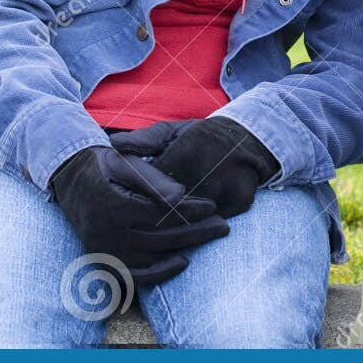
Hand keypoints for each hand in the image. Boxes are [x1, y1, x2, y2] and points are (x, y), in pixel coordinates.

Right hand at [48, 145, 229, 286]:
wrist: (70, 177)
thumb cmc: (105, 164)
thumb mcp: (127, 161)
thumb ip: (153, 180)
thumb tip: (181, 195)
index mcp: (113, 206)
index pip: (160, 214)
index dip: (190, 211)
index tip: (212, 205)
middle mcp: (105, 233)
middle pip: (160, 238)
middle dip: (196, 232)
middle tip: (223, 226)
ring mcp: (102, 250)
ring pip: (151, 258)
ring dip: (184, 249)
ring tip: (210, 237)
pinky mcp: (102, 260)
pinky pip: (133, 276)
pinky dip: (159, 273)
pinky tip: (182, 262)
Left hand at [110, 117, 279, 218]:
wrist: (249, 141)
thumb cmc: (201, 137)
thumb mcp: (173, 132)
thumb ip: (144, 140)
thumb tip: (113, 144)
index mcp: (188, 150)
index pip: (155, 182)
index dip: (141, 194)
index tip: (129, 201)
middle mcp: (209, 168)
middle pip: (172, 205)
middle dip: (155, 213)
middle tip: (138, 222)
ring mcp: (227, 186)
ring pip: (192, 217)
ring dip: (176, 223)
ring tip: (157, 231)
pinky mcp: (240, 200)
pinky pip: (213, 220)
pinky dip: (200, 223)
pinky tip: (188, 226)